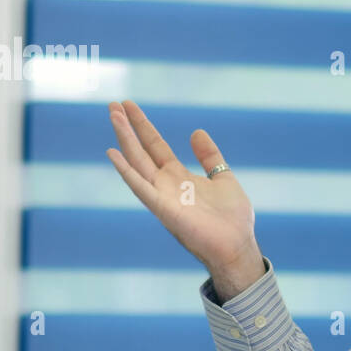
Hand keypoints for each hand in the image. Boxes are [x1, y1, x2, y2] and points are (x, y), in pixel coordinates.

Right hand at [104, 100, 262, 282]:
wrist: (238, 246)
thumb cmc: (232, 219)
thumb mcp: (223, 177)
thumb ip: (209, 156)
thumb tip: (197, 131)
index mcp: (179, 176)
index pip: (155, 145)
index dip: (143, 126)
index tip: (128, 105)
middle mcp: (165, 184)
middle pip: (141, 150)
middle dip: (127, 127)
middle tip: (112, 104)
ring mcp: (162, 196)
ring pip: (137, 163)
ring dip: (124, 139)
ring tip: (113, 115)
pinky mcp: (164, 210)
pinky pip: (141, 188)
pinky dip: (126, 172)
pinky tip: (113, 153)